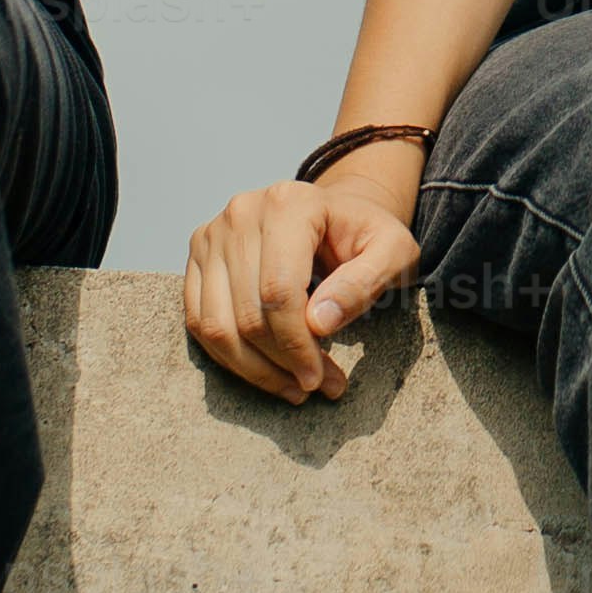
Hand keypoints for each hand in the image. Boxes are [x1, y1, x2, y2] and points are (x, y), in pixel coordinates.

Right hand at [182, 171, 420, 404]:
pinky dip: (229, 357)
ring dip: (253, 369)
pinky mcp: (198, 258)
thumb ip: (365, 282)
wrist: (335, 215)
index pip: (279, 291)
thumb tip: (319, 322)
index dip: (296, 345)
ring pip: (216, 325)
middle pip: (247, 312)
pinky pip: (199, 322)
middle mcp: (242, 214)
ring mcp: (212, 235)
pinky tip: (263, 371)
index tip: (319, 379)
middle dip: (281, 363)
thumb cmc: (366, 236)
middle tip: (315, 387)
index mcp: (289, 205)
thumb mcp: (393, 252)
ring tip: (292, 387)